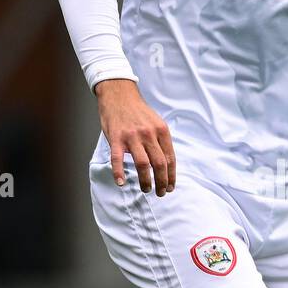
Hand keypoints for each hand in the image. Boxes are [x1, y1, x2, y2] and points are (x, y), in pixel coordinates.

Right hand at [95, 78, 175, 194]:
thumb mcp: (156, 122)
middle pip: (159, 164)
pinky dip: (119, 173)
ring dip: (145, 181)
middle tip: (160, 193)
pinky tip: (121, 183)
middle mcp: (149, 134)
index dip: (171, 176)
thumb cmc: (138, 111)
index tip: (170, 187)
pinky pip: (117, 159)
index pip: (170, 158)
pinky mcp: (116, 138)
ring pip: (142, 165)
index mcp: (162, 131)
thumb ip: (161, 141)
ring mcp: (132, 136)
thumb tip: (167, 163)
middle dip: (162, 182)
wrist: (119, 94)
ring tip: (146, 189)